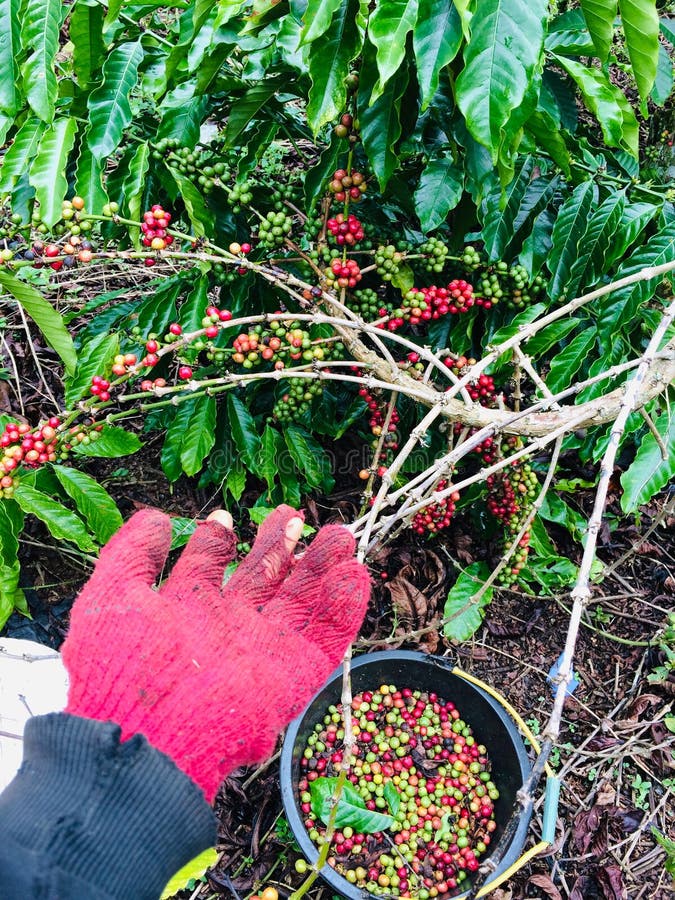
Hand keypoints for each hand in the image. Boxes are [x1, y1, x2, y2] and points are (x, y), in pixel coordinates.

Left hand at [62, 505, 369, 799]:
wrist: (150, 735)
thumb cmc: (125, 666)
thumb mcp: (111, 596)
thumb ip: (130, 554)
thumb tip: (156, 517)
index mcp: (186, 611)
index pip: (209, 566)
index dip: (217, 539)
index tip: (225, 518)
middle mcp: (228, 628)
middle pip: (262, 577)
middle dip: (279, 544)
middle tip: (294, 514)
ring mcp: (264, 651)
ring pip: (301, 601)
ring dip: (321, 567)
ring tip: (339, 534)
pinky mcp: (295, 675)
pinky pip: (328, 638)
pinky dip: (345, 607)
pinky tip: (354, 573)